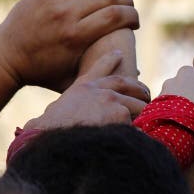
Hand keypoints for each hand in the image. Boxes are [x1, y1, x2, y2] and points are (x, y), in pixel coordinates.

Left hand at [0, 0, 139, 91]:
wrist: (6, 57)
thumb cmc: (44, 72)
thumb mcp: (72, 80)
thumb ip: (102, 74)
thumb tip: (136, 72)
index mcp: (74, 37)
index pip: (116, 16)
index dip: (133, 17)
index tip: (136, 24)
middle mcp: (65, 14)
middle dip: (128, 2)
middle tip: (131, 10)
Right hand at [25, 51, 149, 129]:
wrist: (45, 140)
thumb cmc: (46, 133)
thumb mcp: (57, 113)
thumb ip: (75, 109)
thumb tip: (84, 119)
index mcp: (82, 88)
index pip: (100, 70)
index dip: (110, 60)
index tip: (119, 53)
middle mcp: (99, 90)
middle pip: (129, 87)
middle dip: (141, 91)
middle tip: (148, 96)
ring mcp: (111, 100)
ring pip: (137, 108)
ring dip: (142, 116)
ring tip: (146, 124)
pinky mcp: (119, 114)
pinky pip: (135, 127)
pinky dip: (137, 134)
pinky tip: (135, 140)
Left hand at [160, 53, 193, 136]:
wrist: (184, 124)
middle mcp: (188, 72)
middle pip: (189, 72)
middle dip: (193, 83)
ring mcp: (171, 83)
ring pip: (176, 85)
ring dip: (181, 94)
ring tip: (188, 111)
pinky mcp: (159, 96)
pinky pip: (165, 99)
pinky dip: (170, 106)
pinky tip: (177, 118)